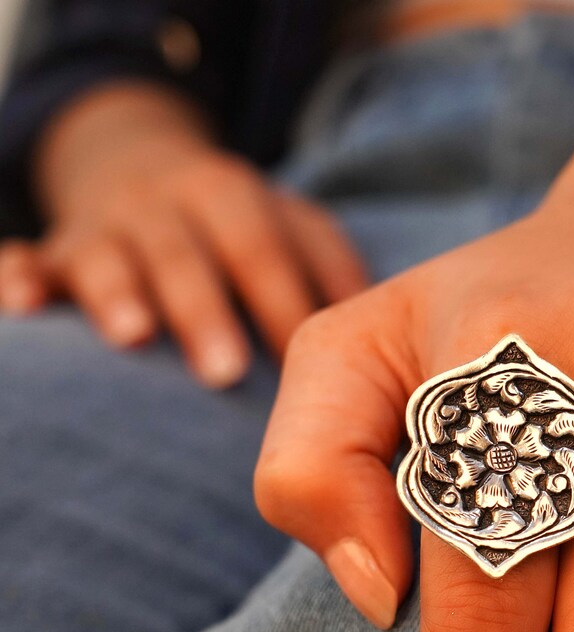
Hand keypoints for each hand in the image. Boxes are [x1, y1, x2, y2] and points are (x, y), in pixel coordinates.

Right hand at [0, 83, 366, 386]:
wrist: (142, 168)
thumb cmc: (239, 229)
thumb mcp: (290, 232)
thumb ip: (329, 277)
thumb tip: (389, 347)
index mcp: (236, 201)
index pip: (267, 250)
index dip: (286, 303)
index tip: (312, 373)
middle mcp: (171, 206)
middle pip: (192, 252)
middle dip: (210, 308)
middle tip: (228, 373)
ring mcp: (110, 226)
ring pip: (110, 253)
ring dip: (120, 291)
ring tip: (133, 337)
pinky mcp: (57, 249)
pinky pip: (32, 259)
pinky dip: (19, 278)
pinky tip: (19, 306)